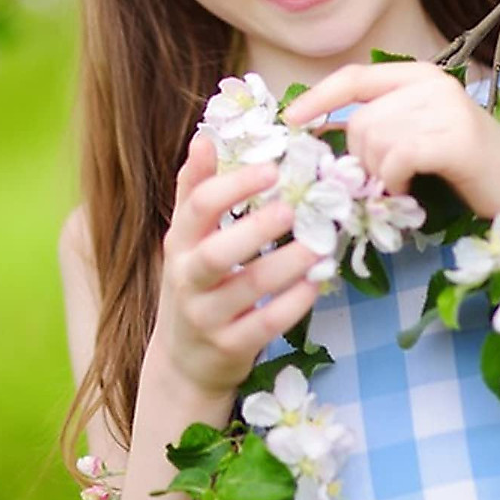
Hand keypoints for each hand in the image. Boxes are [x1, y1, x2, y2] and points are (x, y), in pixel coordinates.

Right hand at [151, 134, 320, 399]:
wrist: (184, 362)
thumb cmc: (196, 283)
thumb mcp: (187, 238)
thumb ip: (196, 189)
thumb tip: (204, 137)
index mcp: (180, 243)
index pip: (198, 207)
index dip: (233, 185)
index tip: (272, 168)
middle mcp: (188, 279)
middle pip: (214, 253)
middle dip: (255, 229)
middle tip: (293, 208)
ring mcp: (206, 317)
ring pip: (245, 289)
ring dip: (285, 265)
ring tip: (319, 245)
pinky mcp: (229, 348)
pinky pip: (263, 326)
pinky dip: (290, 306)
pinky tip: (315, 285)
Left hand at [281, 61, 499, 219]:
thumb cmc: (469, 171)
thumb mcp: (419, 137)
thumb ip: (380, 126)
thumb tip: (320, 131)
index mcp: (422, 76)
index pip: (354, 77)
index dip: (316, 98)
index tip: (290, 122)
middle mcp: (434, 83)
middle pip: (360, 120)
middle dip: (359, 161)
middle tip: (382, 184)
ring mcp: (447, 107)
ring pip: (374, 142)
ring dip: (378, 177)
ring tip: (401, 189)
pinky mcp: (456, 138)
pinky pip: (396, 159)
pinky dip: (394, 184)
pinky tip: (409, 194)